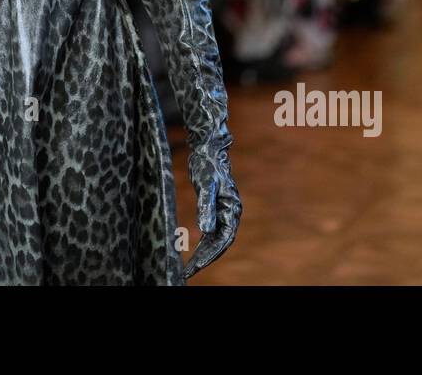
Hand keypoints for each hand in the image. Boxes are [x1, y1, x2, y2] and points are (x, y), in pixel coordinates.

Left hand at [183, 136, 241, 280]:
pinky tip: (193, 252)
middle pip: (219, 243)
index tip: (197, 265)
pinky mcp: (213, 209)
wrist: (207, 149)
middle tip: (188, 272)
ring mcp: (223, 212)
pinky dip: (202, 243)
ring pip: (214, 239)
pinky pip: (209, 231)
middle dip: (205, 258)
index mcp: (233, 210)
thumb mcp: (205, 185)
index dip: (211, 254)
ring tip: (189, 268)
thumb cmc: (208, 165)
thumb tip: (205, 231)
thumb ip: (206, 207)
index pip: (224, 239)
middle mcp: (230, 214)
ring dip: (203, 253)